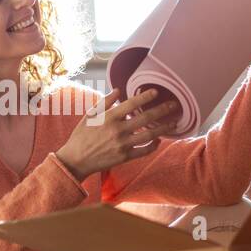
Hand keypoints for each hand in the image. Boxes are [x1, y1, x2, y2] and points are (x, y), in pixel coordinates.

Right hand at [56, 88, 180, 179]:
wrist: (76, 160)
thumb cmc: (82, 135)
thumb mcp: (89, 115)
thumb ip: (105, 102)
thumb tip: (119, 90)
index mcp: (109, 117)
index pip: (131, 104)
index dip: (145, 97)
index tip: (156, 91)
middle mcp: (117, 130)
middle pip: (145, 118)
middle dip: (162, 110)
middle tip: (174, 105)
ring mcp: (122, 144)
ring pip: (149, 135)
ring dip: (163, 128)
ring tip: (173, 122)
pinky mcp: (124, 157)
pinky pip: (143, 151)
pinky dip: (153, 146)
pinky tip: (159, 140)